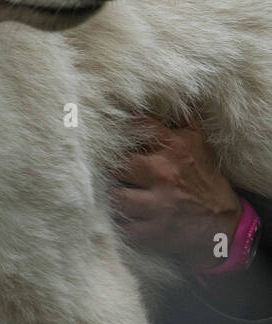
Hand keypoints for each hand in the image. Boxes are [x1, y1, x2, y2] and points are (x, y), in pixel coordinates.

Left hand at [109, 115, 242, 271]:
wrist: (224, 222)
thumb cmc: (204, 178)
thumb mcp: (197, 143)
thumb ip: (180, 119)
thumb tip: (167, 93)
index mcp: (173, 148)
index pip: (133, 128)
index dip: (114, 128)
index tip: (99, 128)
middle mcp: (163, 173)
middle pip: (115, 163)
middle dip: (109, 168)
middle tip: (106, 169)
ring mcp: (158, 204)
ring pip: (114, 196)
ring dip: (111, 195)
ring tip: (112, 192)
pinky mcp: (154, 230)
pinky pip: (122, 224)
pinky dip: (118, 221)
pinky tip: (119, 216)